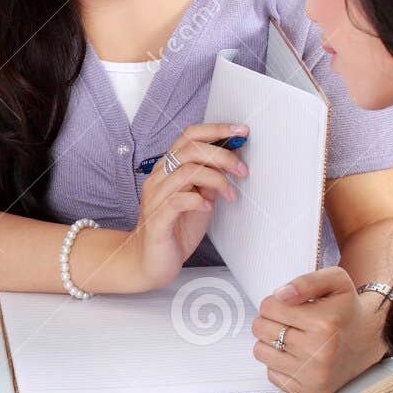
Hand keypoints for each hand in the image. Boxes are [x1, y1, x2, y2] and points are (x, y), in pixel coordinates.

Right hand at [123, 122, 248, 289]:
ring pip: (186, 172)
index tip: (241, 132)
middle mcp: (158, 179)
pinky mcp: (157, 220)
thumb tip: (233, 159)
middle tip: (242, 170)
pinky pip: (177, 201)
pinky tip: (208, 208)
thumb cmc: (176, 229)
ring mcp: (155, 198)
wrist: (150, 262)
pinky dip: (198, 201)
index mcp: (167, 169)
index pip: (188, 137)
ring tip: (230, 194)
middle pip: (189, 150)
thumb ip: (211, 179)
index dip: (216, 130)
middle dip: (223, 156)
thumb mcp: (200, 198)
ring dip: (217, 179)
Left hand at [252, 267, 384, 392]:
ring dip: (272, 342)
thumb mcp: (335, 281)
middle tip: (293, 321)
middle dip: (272, 320)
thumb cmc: (347, 309)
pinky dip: (280, 363)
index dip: (276, 302)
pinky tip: (300, 355)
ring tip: (295, 337)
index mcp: (323, 324)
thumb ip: (305, 282)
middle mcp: (319, 353)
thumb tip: (280, 295)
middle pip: (260, 328)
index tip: (292, 306)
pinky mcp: (309, 392)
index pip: (267, 307)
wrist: (369, 339)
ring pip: (260, 351)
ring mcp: (314, 376)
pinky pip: (271, 373)